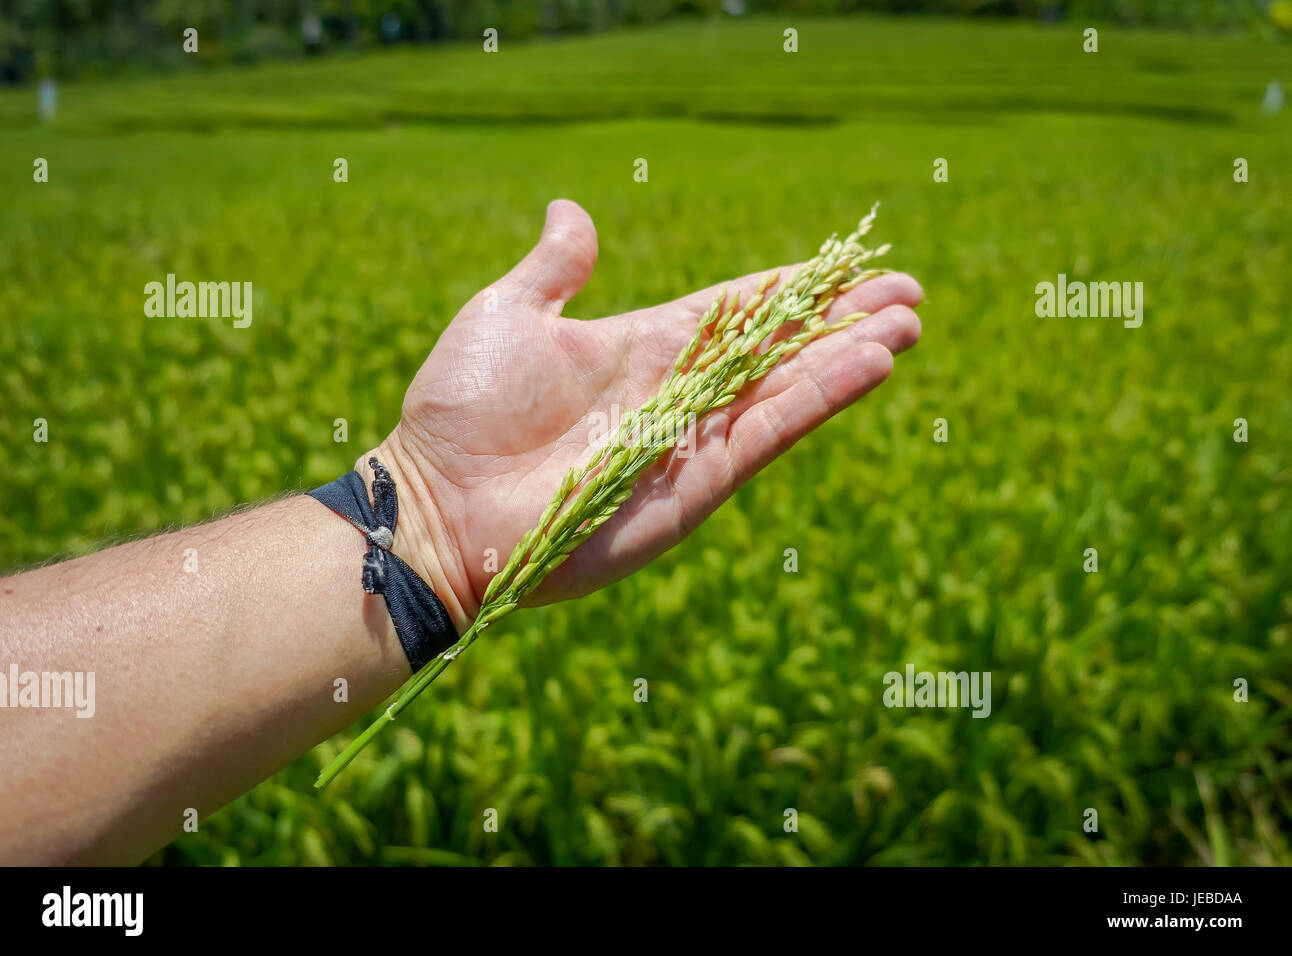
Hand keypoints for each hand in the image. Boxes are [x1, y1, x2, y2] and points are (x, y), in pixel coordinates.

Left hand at [364, 200, 921, 629]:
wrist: (439, 505)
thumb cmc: (462, 410)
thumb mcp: (508, 315)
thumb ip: (556, 269)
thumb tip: (573, 210)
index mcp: (640, 347)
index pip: (736, 311)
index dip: (793, 289)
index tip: (848, 267)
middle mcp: (677, 394)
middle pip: (779, 349)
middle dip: (840, 321)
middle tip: (906, 294)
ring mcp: (691, 442)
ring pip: (787, 388)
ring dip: (847, 355)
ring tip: (907, 323)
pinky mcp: (696, 487)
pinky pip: (768, 434)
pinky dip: (818, 398)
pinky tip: (868, 364)